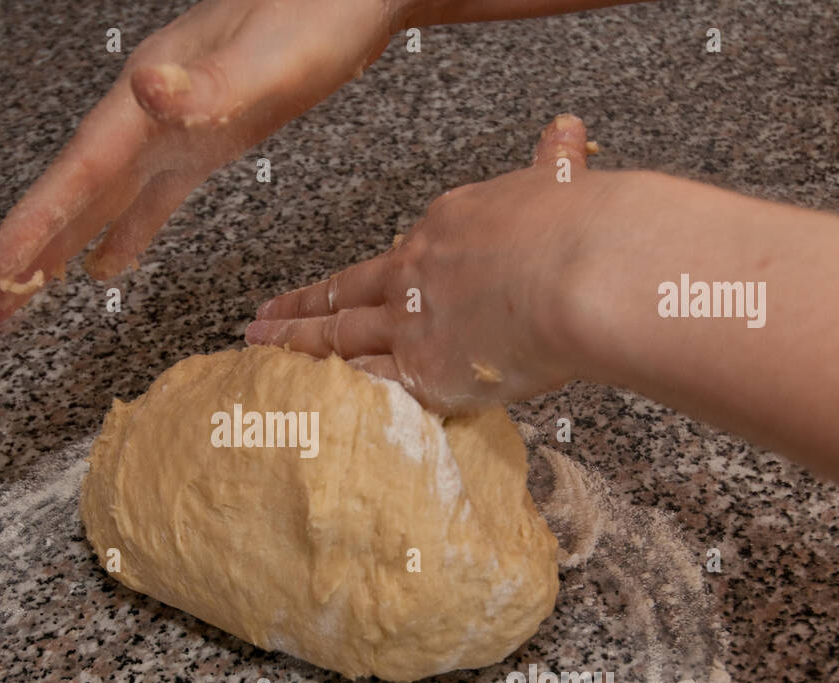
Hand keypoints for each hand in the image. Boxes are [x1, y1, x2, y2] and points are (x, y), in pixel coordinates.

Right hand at [0, 0, 399, 324]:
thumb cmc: (320, 11)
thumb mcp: (268, 54)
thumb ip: (209, 82)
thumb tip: (148, 90)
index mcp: (150, 95)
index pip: (80, 172)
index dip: (37, 222)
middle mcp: (149, 112)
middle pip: (75, 194)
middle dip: (30, 252)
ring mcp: (174, 127)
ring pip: (102, 200)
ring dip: (61, 249)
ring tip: (21, 297)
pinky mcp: (207, 140)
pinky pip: (150, 198)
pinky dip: (125, 232)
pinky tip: (107, 264)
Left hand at [245, 114, 616, 412]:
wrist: (580, 272)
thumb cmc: (578, 228)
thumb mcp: (562, 183)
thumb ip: (554, 166)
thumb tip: (567, 132)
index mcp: (446, 226)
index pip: (401, 253)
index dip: (375, 271)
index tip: (351, 282)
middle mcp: (416, 271)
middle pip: (346, 289)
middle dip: (301, 303)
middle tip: (260, 317)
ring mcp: (411, 323)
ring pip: (338, 333)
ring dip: (295, 341)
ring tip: (259, 348)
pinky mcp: (421, 370)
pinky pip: (365, 381)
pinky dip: (331, 387)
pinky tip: (303, 395)